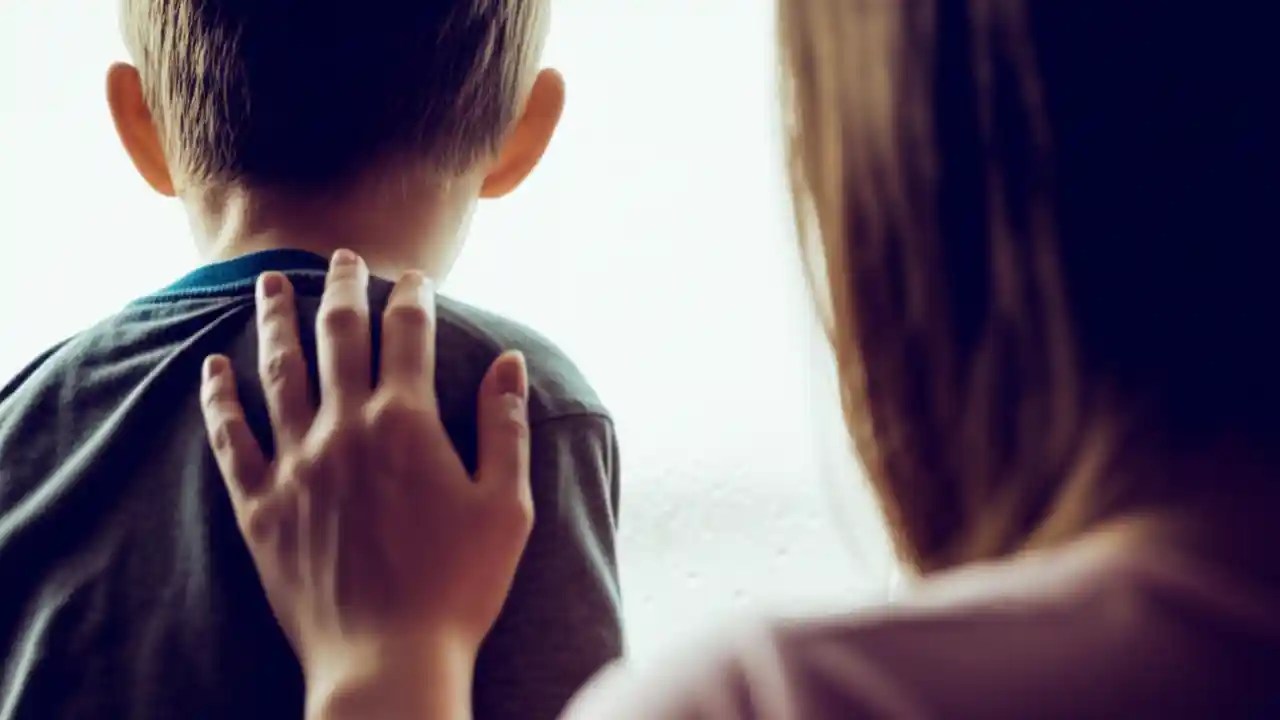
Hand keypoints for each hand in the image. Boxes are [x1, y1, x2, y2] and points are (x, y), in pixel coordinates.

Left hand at [199, 250, 532, 718]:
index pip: (408, 334)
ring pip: (277, 371)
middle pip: (337, 335)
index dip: (412, 296)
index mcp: (407, 423)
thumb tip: (511, 361)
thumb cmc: (459, 586)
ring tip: (269, 282)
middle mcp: (344, 429)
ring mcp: (295, 465)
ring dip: (273, 320)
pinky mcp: (260, 505)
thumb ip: (506, 425)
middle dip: (342, 287)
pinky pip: (231, 437)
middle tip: (341, 257)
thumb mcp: (506, 505)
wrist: (387, 660)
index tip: (415, 276)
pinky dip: (219, 397)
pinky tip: (212, 367)